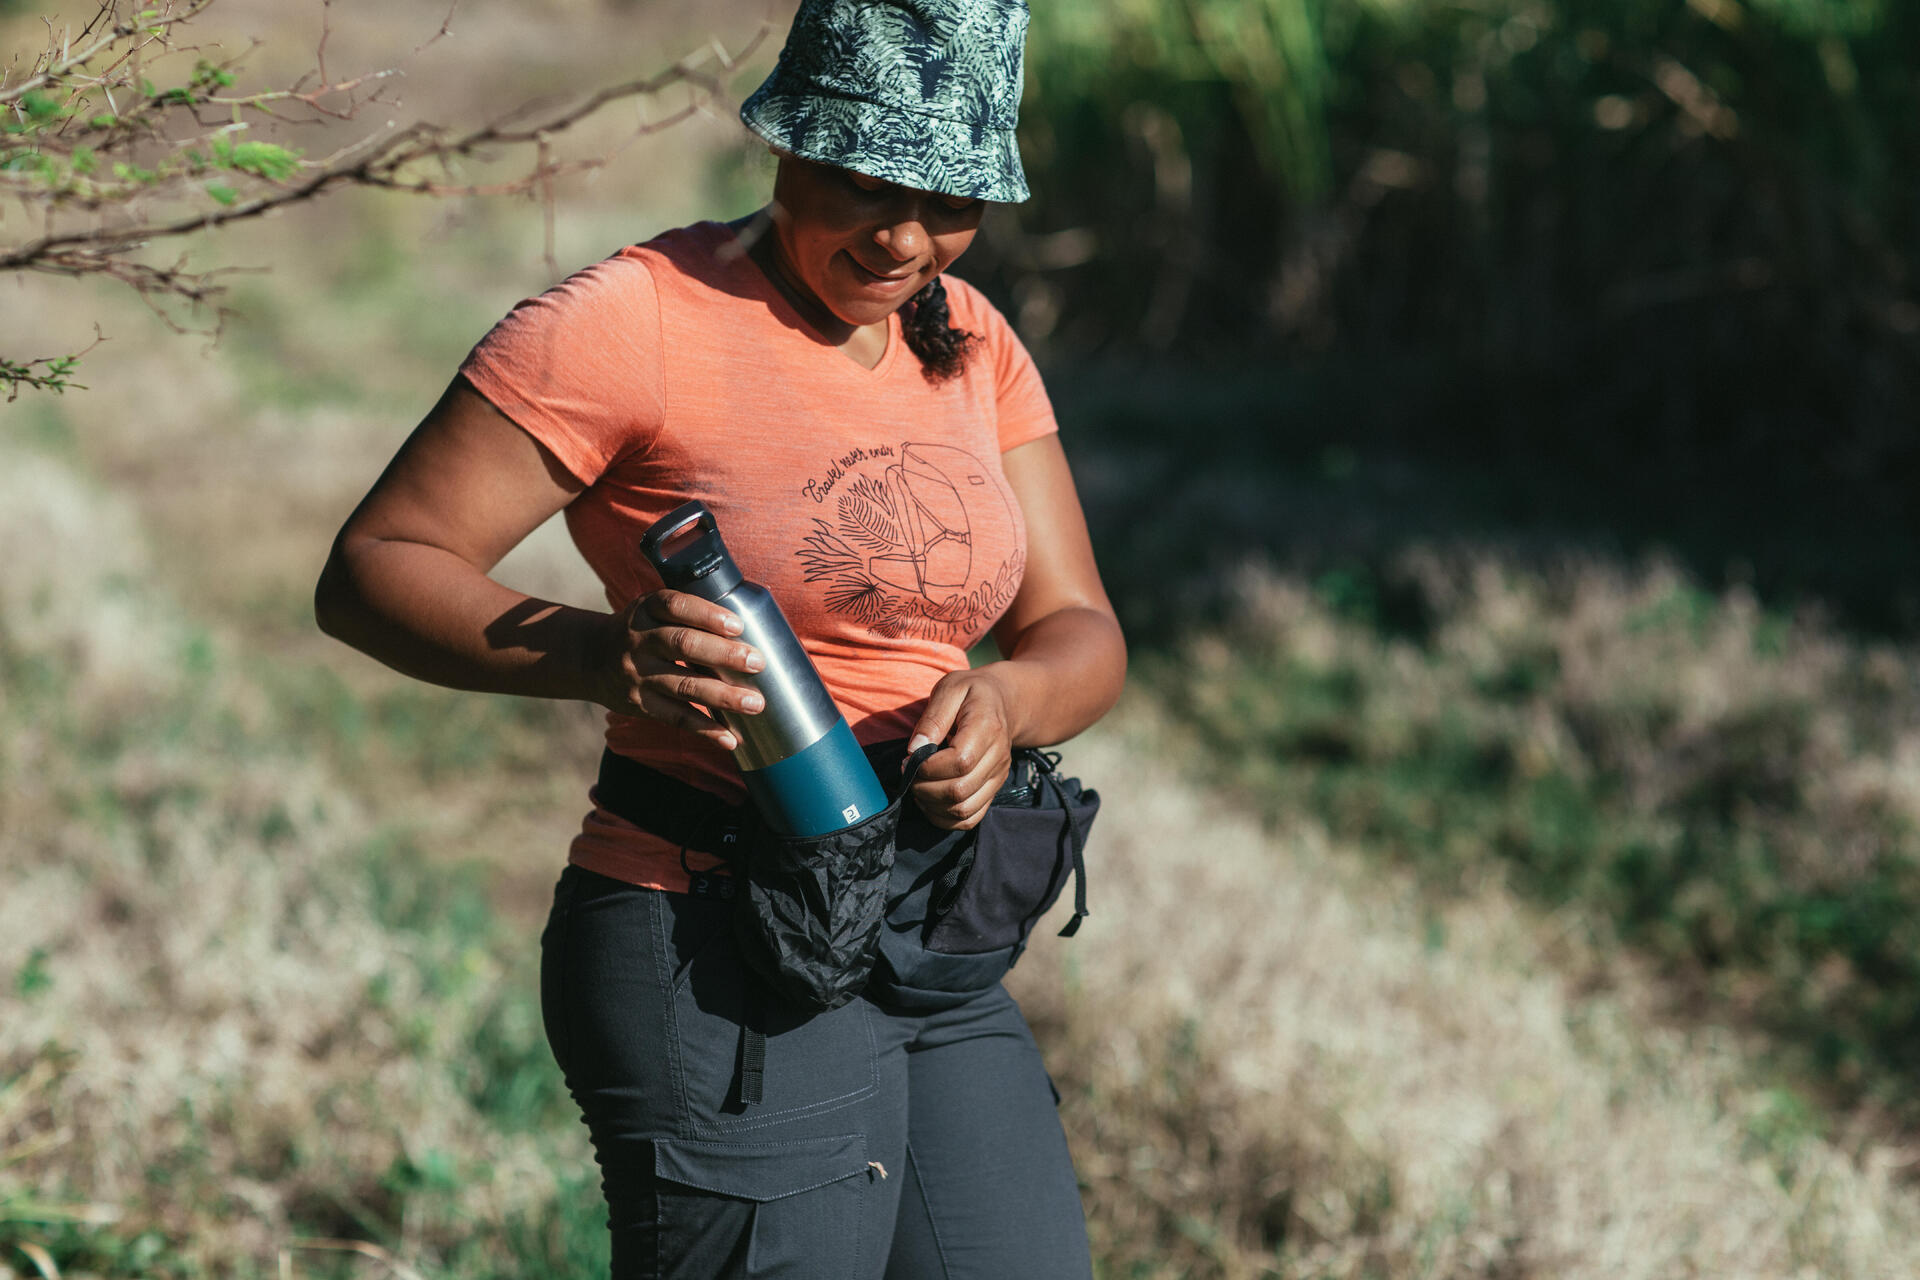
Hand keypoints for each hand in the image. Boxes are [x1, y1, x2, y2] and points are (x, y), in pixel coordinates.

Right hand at [589, 589, 765, 749]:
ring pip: (684, 686)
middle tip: (758, 663)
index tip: (738, 625)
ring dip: (723, 697)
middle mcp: (639, 640)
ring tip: (755, 704)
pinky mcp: (639, 704)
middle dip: (724, 655)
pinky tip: (730, 739)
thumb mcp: (653, 610)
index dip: (707, 615)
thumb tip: (751, 627)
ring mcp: (638, 674)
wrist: (590, 659)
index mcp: (647, 609)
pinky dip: (705, 730)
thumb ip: (689, 613)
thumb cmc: (642, 631)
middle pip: (684, 645)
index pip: (676, 606)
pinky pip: (675, 718)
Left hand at [905, 667, 1016, 829]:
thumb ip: (932, 718)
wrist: (1002, 702)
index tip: (909, 759)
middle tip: (908, 774)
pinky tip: (930, 801)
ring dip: (932, 806)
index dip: (928, 767)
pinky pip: (970, 819)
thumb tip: (915, 750)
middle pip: (960, 791)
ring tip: (918, 787)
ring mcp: (997, 777)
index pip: (960, 761)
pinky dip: (944, 818)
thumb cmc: (971, 693)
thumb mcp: (949, 689)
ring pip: (963, 810)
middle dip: (924, 788)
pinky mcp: (993, 790)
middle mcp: (998, 757)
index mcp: (987, 728)